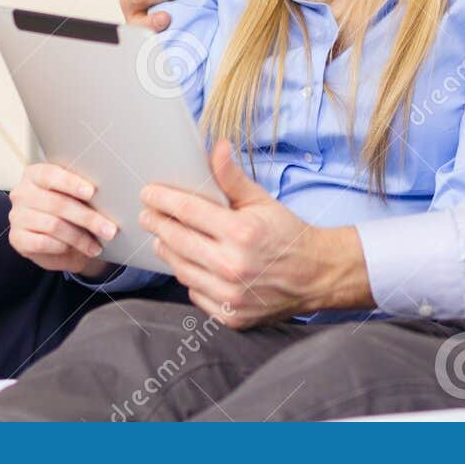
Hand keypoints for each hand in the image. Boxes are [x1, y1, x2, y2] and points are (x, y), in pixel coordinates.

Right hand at [8, 162, 117, 278]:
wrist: (57, 241)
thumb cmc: (70, 213)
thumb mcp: (76, 198)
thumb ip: (83, 192)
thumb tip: (108, 195)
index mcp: (35, 174)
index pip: (51, 174)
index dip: (71, 183)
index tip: (91, 192)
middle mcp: (21, 193)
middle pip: (57, 204)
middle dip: (87, 218)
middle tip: (109, 230)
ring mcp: (17, 216)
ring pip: (53, 225)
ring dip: (79, 238)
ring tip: (97, 246)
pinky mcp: (16, 238)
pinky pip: (42, 242)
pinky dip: (62, 247)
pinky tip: (75, 250)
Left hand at [138, 141, 373, 326]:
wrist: (316, 276)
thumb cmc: (287, 235)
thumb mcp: (262, 201)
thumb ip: (232, 178)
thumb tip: (215, 148)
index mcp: (241, 233)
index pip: (187, 210)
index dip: (163, 199)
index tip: (148, 193)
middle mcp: (232, 266)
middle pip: (176, 240)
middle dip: (157, 224)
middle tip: (148, 214)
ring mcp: (229, 294)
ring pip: (181, 269)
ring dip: (167, 250)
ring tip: (162, 237)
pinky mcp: (230, 315)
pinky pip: (195, 293)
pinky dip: (189, 277)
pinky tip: (189, 263)